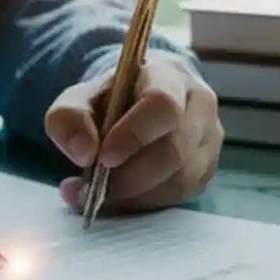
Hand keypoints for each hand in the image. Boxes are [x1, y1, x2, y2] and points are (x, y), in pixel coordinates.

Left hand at [44, 56, 223, 212]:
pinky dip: (145, 203)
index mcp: (170, 76)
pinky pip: (180, 196)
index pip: (163, 105)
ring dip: (134, 195)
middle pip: (174, 150)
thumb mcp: (79, 98)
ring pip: (179, 179)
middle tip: (91, 189)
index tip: (102, 158)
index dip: (134, 135)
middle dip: (129, 177)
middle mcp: (200, 106)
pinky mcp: (206, 170)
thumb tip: (83, 153)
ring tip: (98, 196)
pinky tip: (120, 198)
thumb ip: (70, 117)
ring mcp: (209, 140)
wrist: (138, 103)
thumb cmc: (111, 99)